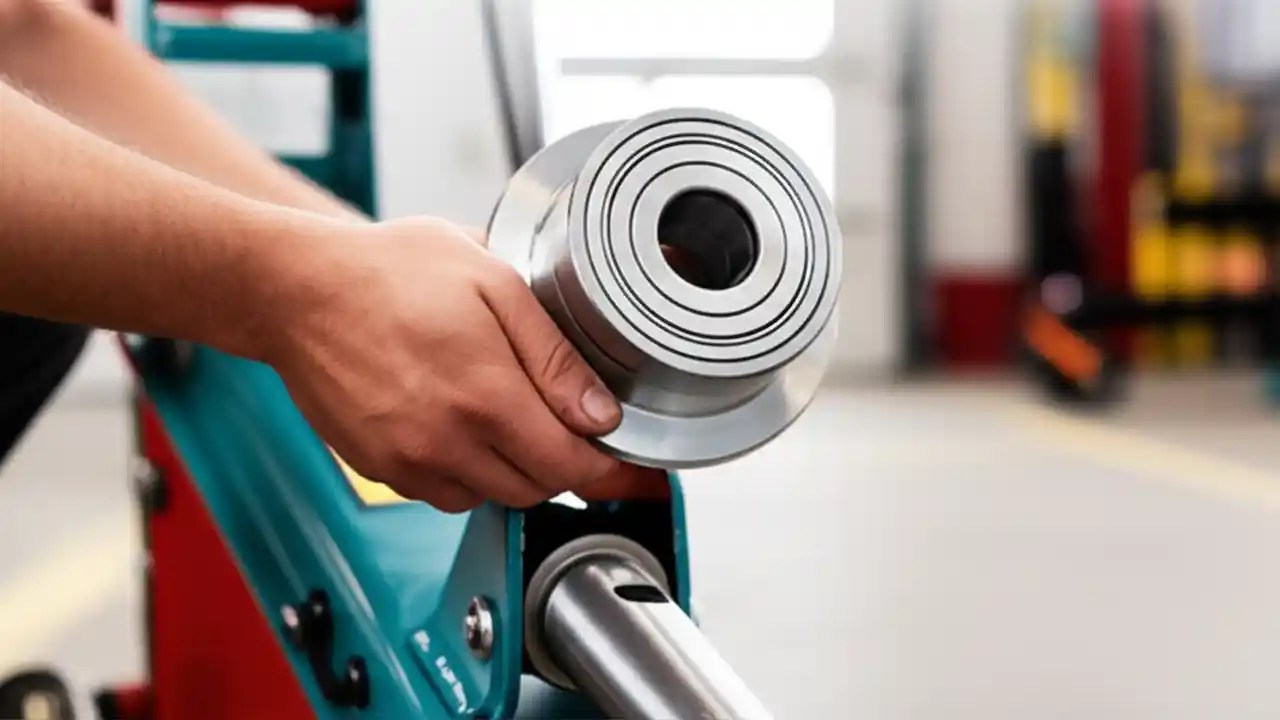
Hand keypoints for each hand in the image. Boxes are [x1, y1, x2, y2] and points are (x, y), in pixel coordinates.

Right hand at [261, 217, 622, 511]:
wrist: (297, 290)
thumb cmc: (389, 271)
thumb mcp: (492, 281)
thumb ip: (553, 354)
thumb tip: (598, 414)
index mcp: (484, 394)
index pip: (571, 465)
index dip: (613, 476)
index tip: (637, 479)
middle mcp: (446, 440)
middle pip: (537, 487)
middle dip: (562, 462)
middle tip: (564, 421)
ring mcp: (409, 461)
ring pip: (492, 495)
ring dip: (514, 468)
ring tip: (502, 411)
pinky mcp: (381, 469)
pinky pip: (445, 493)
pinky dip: (468, 472)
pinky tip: (460, 423)